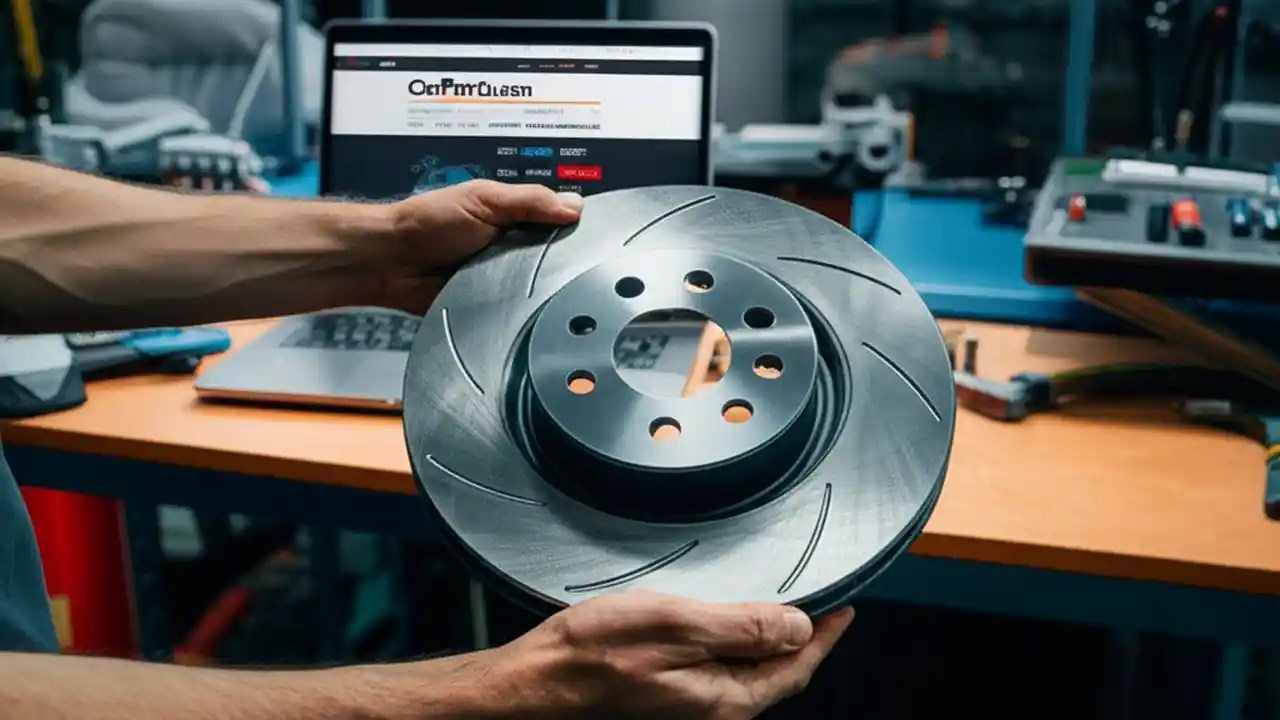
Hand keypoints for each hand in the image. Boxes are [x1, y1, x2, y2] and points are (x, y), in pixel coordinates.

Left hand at [382, 180, 582, 311]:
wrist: (390, 262)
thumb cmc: (429, 222)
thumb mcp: (484, 199)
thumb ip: (529, 201)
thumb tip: (576, 206)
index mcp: (516, 219)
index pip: (560, 226)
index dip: (579, 232)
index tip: (600, 242)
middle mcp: (514, 250)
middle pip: (555, 261)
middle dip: (564, 267)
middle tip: (580, 276)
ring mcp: (504, 280)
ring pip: (538, 290)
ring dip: (543, 293)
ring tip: (558, 299)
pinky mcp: (492, 308)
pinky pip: (515, 313)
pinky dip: (521, 314)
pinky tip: (532, 316)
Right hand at [465, 589, 853, 719]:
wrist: (539, 681)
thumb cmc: (599, 652)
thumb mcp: (679, 626)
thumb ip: (743, 628)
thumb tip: (800, 627)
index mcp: (727, 699)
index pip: (796, 668)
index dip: (825, 637)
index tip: (847, 608)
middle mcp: (715, 710)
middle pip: (776, 674)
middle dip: (802, 639)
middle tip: (820, 599)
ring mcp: (691, 705)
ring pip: (748, 671)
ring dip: (768, 638)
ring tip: (780, 602)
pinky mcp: (670, 694)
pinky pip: (721, 668)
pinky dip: (736, 642)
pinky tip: (727, 619)